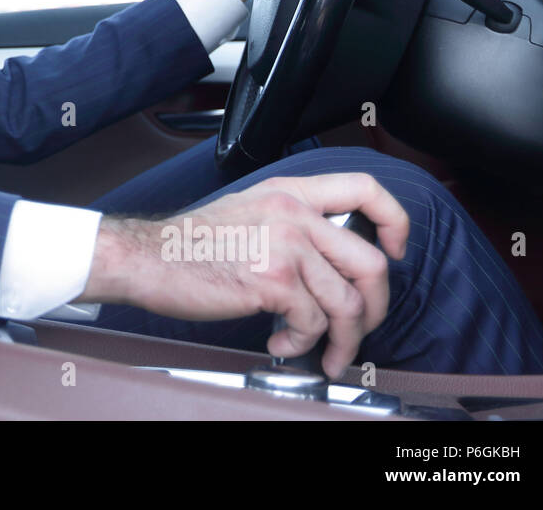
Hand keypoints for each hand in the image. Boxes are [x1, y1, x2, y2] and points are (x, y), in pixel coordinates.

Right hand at [79, 172, 409, 378]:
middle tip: (360, 328)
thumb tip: (328, 261)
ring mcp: (285, 246)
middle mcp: (293, 214)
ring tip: (323, 352)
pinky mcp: (272, 281)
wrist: (146, 257)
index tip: (395, 249)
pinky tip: (281, 342)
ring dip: (341, 340)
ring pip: (347, 304)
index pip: (366, 189)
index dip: (394, 222)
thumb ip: (290, 222)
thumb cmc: (188, 243)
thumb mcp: (247, 210)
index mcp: (289, 192)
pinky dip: (302, 344)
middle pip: (371, 263)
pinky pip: (312, 323)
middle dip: (374, 308)